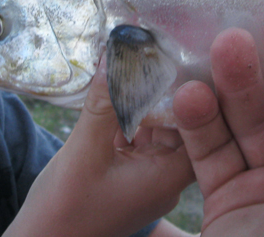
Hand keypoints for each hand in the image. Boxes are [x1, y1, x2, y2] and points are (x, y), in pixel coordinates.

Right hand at [8, 62, 193, 236]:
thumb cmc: (63, 211)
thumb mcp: (84, 150)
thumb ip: (104, 102)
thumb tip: (118, 53)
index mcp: (168, 179)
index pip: (200, 126)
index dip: (194, 92)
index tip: (182, 57)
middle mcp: (166, 181)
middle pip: (180, 125)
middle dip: (165, 92)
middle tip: (154, 52)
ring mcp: (148, 181)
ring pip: (158, 131)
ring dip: (145, 104)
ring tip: (134, 65)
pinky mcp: (130, 179)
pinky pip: (139, 141)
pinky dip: (129, 119)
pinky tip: (115, 95)